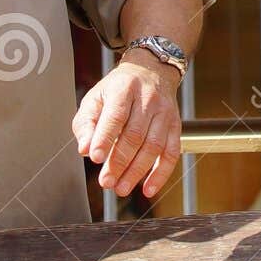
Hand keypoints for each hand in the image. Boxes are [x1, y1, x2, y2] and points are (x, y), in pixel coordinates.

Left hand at [71, 55, 182, 200]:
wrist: (152, 71)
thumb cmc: (118, 89)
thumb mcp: (95, 97)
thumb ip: (86, 123)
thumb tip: (84, 149)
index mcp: (124, 89)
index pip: (115, 116)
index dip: (105, 138)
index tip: (95, 158)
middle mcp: (147, 99)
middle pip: (134, 135)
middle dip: (119, 162)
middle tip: (106, 182)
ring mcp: (164, 113)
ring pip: (153, 146)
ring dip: (137, 171)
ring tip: (121, 188)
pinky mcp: (176, 125)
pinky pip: (171, 153)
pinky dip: (161, 174)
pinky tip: (148, 189)